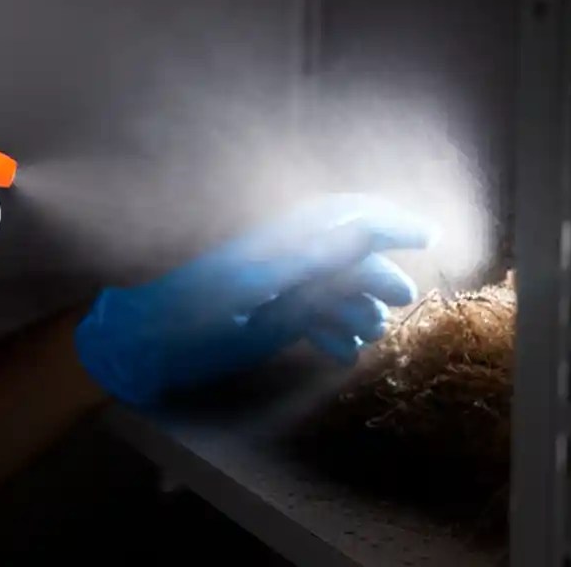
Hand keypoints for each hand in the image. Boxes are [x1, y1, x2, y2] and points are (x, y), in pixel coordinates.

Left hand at [74, 194, 436, 404]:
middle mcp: (279, 256)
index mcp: (278, 241)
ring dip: (355, 307)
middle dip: (374, 274)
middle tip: (401, 301)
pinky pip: (307, 313)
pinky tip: (342, 354)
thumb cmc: (193, 315)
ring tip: (373, 334)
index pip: (344, 216)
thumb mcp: (255, 289)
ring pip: (328, 287)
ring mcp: (270, 285)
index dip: (389, 222)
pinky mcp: (261, 312)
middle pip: (342, 254)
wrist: (140, 343)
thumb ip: (312, 260)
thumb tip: (364, 229)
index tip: (429, 234)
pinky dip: (329, 331)